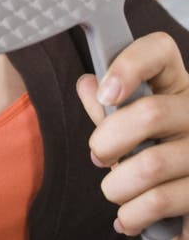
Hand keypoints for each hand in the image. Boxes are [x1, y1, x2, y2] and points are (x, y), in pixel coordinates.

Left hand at [77, 31, 188, 236]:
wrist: (185, 205)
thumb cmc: (153, 155)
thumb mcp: (131, 126)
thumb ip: (108, 108)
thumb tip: (88, 84)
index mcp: (177, 86)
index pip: (159, 50)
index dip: (129, 65)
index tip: (105, 94)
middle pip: (149, 113)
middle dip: (107, 141)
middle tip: (99, 156)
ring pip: (151, 165)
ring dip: (116, 186)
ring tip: (114, 191)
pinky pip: (161, 201)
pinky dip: (133, 214)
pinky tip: (129, 217)